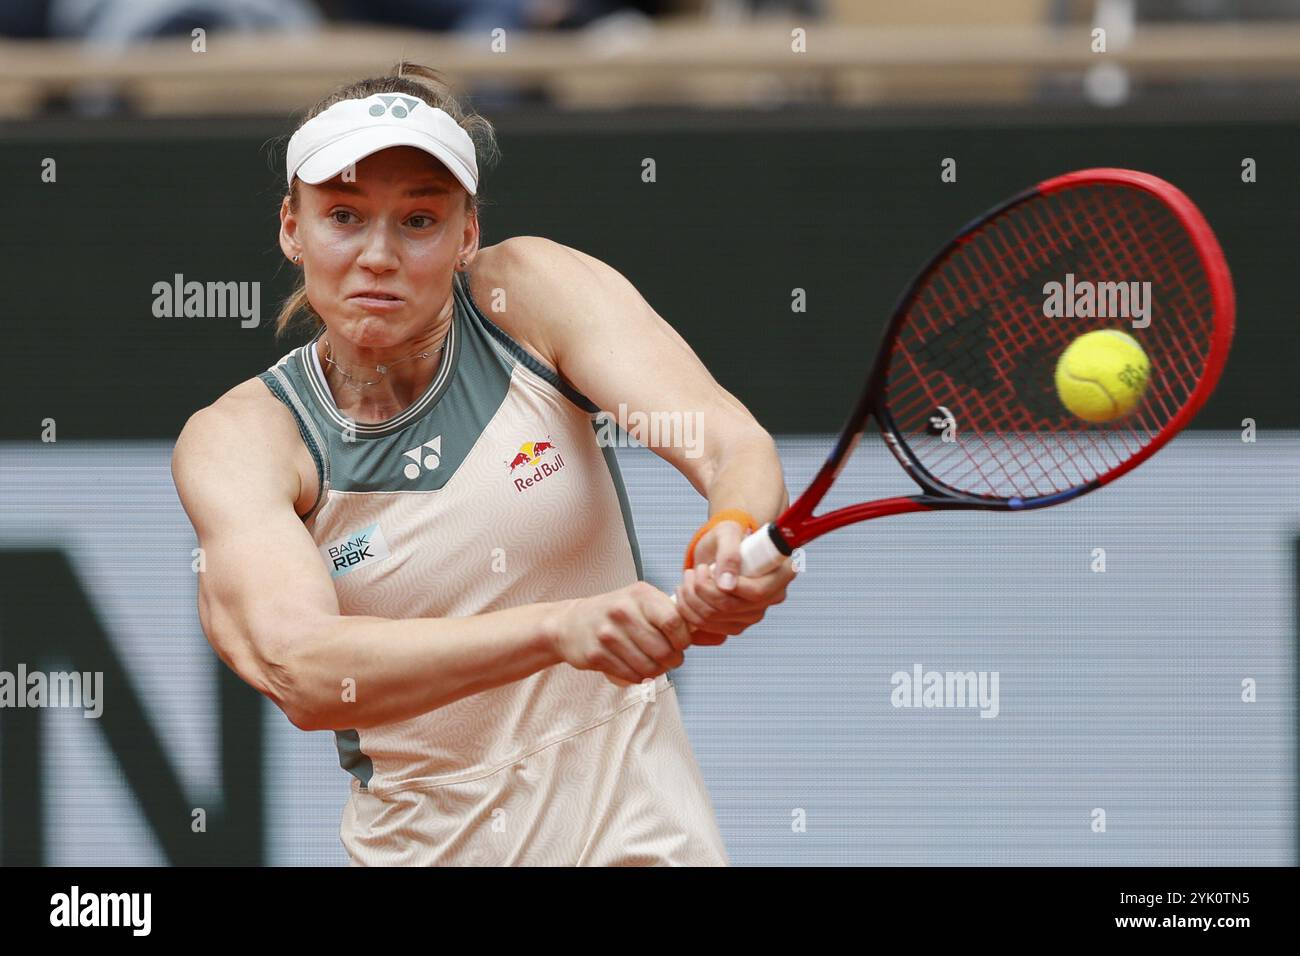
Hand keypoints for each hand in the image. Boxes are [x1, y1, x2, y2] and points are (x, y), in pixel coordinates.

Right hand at [549, 581, 690, 685]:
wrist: (572, 623)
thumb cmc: (619, 614)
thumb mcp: (647, 606)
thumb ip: (683, 622)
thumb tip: (721, 637)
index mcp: (640, 594)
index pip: (674, 622)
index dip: (683, 639)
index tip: (681, 643)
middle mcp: (622, 611)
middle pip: (663, 650)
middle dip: (673, 660)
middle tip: (669, 658)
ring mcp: (607, 633)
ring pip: (649, 667)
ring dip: (657, 671)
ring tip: (653, 663)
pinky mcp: (596, 654)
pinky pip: (631, 676)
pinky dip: (639, 677)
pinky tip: (636, 667)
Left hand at [675, 520, 795, 644]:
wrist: (720, 549)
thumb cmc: (728, 537)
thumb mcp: (728, 532)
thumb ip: (729, 553)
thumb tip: (727, 585)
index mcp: (781, 573)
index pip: (758, 592)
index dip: (731, 586)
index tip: (708, 569)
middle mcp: (772, 597)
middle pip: (732, 607)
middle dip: (702, 588)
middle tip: (694, 569)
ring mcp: (754, 614)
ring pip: (714, 618)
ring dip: (691, 597)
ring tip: (688, 577)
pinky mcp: (736, 624)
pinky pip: (707, 627)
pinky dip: (688, 610)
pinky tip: (687, 591)